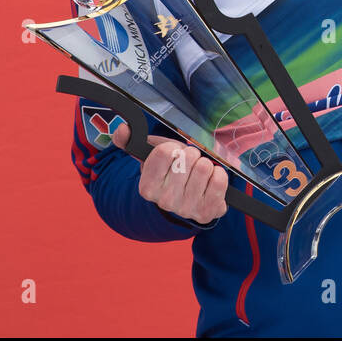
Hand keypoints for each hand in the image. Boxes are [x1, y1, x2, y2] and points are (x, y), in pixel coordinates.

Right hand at [113, 122, 228, 224]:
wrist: (188, 202)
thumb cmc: (171, 174)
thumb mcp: (151, 157)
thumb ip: (129, 141)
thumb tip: (122, 128)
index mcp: (147, 188)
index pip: (165, 152)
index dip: (173, 148)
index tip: (174, 156)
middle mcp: (165, 201)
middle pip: (188, 156)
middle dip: (191, 155)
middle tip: (188, 166)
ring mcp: (186, 209)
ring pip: (204, 167)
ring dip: (205, 165)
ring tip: (198, 174)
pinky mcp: (207, 212)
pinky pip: (219, 179)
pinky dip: (218, 174)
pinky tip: (210, 182)